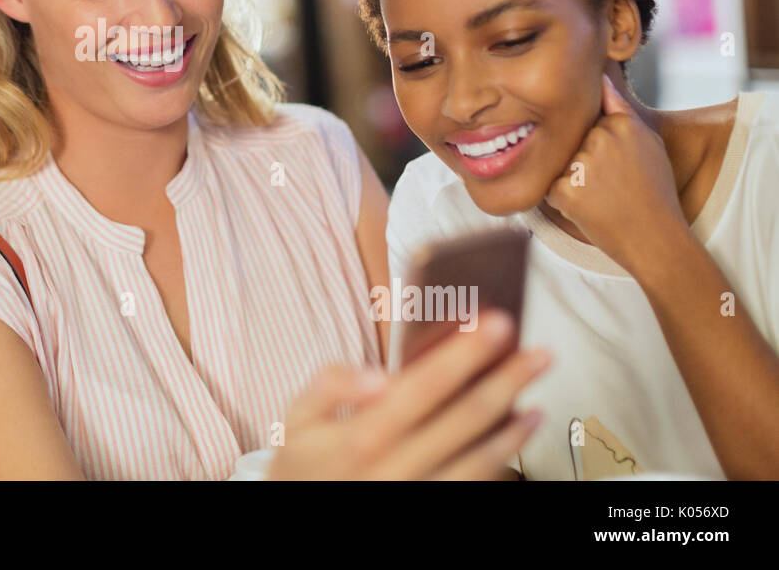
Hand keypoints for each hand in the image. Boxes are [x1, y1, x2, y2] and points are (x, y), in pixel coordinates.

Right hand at [265, 311, 549, 479]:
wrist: (300, 512)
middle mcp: (392, 471)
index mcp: (359, 437)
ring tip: (538, 395)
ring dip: (515, 425)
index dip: (463, 354)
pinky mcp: (428, 507)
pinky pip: (473, 485)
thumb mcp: (296, 417)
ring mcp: (414, 494)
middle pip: (463, 419)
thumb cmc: (304, 459)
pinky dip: (502, 457)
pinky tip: (516, 431)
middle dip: (506, 380)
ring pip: (480, 459)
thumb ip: (331, 385)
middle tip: (539, 353)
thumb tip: (377, 375)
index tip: (496, 324)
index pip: (422, 386)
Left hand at [544, 74, 686, 268]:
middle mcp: (600, 138)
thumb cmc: (654, 191)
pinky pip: (551, 188)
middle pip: (571, 141)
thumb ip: (621, 110)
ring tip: (602, 196)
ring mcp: (581, 164)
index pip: (589, 121)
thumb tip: (600, 78)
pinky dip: (564, 199)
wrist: (654, 239)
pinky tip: (590, 208)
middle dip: (583, 161)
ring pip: (560, 164)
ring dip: (572, 179)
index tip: (618, 164)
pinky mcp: (564, 190)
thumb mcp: (648, 143)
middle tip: (611, 184)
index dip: (599, 145)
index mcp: (621, 124)